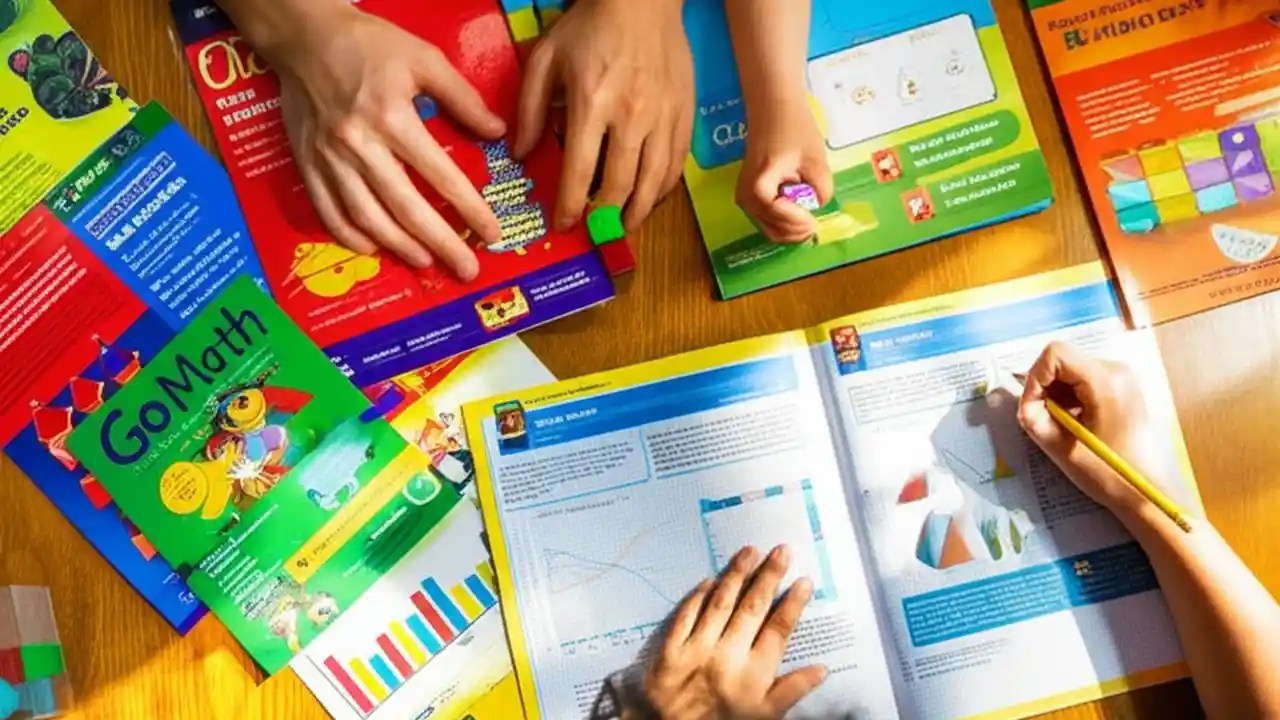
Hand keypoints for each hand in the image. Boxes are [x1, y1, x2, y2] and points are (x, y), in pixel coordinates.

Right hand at [268, 5, 504, 277]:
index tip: (491, 233)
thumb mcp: (424, 58)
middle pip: (406, 208)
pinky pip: (328, 210)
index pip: (440, 175)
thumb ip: (462, 97)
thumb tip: (496, 133)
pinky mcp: (307, 163)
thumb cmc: (369, 44)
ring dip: (398, 246)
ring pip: (366, 217)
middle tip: (467, 268)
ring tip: (426, 262)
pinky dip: (349, 236)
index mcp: (392, 118)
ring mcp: (329, 158)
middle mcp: (359, 145)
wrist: (304, 35)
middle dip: (441, 243)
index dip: (470, 208)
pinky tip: (373, 248)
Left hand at [515, 0, 693, 231]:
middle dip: (604, 216)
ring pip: (653, 181)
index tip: (563, 224)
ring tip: (623, 227)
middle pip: (619, 184)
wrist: (642, 0)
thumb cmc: (589, 27)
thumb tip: (521, 155)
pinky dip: (663, 189)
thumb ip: (529, 109)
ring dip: (637, 212)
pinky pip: (676, 164)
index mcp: (591, 104)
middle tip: (594, 230)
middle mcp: (631, 117)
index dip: (569, 205)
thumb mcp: (545, 59)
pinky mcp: (685, 114)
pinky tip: (650, 199)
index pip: (579, 171)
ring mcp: (663, 117)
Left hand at [633, 545, 826, 719]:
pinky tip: (709, 578)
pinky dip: (698, 596)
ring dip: (737, 574)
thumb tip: (822, 669)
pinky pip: (686, 615)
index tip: (804, 580)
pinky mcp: (670, 650)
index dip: (793, 603)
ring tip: (750, 551)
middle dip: (769, 576)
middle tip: (781, 550)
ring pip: (720, 603)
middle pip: (752, 608)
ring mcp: (697, 650)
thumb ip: (791, 691)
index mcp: (754, 674)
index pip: (778, 629)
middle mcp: (727, 656)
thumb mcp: (763, 717)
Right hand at [737, 105, 832, 242]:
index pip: (782, 219)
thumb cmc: (793, 129)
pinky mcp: (749, 198)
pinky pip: (768, 221)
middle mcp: (746, 199)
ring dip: (792, 229)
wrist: (772, 110)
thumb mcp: (816, 161)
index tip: (816, 220)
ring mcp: (745, 200)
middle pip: (774, 231)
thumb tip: (817, 206)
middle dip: (797, 231)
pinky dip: (784, 223)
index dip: (802, 223)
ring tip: (809, 215)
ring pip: (771, 230)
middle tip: (816, 223)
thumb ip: (821, 190)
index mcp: (758, 188)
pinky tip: (799, 212)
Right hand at [1018, 342, 1168, 513]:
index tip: (1033, 406)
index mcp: (1106, 380)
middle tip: (1045, 419)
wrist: (1148, 494)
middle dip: (1044, 388)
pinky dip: (1068, 398)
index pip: (1055, 354)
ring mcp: (1121, 379)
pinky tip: (1074, 424)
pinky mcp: (1121, 389)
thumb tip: (1022, 401)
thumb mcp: (1061, 447)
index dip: (1034, 378)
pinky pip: (1082, 381)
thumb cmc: (1109, 473)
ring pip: (1069, 371)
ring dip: (1056, 395)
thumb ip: (1033, 418)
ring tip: (1061, 426)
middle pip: (1062, 361)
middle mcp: (1116, 371)